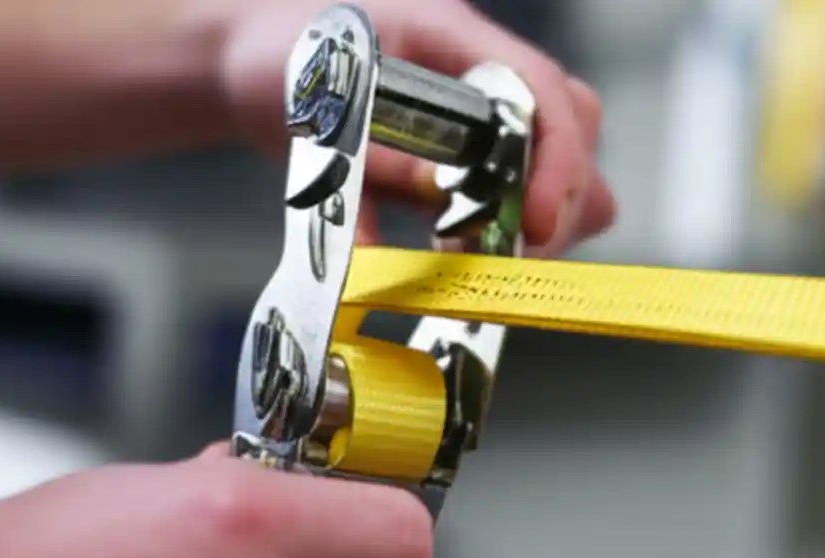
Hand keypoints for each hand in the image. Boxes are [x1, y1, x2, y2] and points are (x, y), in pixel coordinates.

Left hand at [219, 0, 616, 256]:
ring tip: (477, 257)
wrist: (252, 51)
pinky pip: (511, 189)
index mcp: (451, 34)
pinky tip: (455, 254)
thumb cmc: (280, 56)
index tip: (540, 222)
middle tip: (514, 253)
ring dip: (535, 219)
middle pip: (572, 128)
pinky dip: (500, 230)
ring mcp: (478, 107)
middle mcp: (480, 69)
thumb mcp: (316, 108)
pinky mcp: (462, 146)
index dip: (555, 159)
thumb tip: (382, 254)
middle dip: (559, 199)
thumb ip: (361, 167)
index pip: (539, 89)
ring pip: (553, 162)